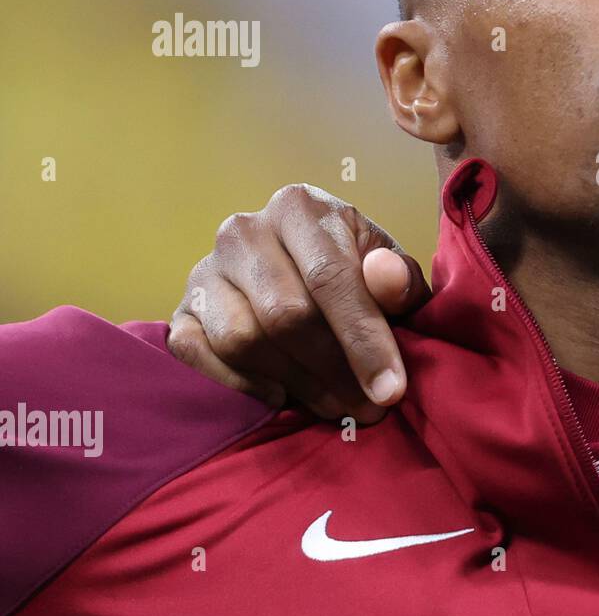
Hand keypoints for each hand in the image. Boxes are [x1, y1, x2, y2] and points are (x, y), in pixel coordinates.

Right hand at [168, 185, 430, 424]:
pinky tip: (282, 394)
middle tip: (369, 408)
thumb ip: (398, 278)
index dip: (364, 339)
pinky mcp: (182, 311)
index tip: (391, 388)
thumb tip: (387, 278)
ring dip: (296, 383)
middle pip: (286, 314)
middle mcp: (243, 231)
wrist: (303, 274)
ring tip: (336, 404)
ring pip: (243, 340)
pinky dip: (242, 383)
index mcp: (299, 207)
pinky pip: (199, 355)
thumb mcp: (390, 271)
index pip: (330, 277)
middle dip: (335, 371)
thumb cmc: (357, 273)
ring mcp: (205, 271)